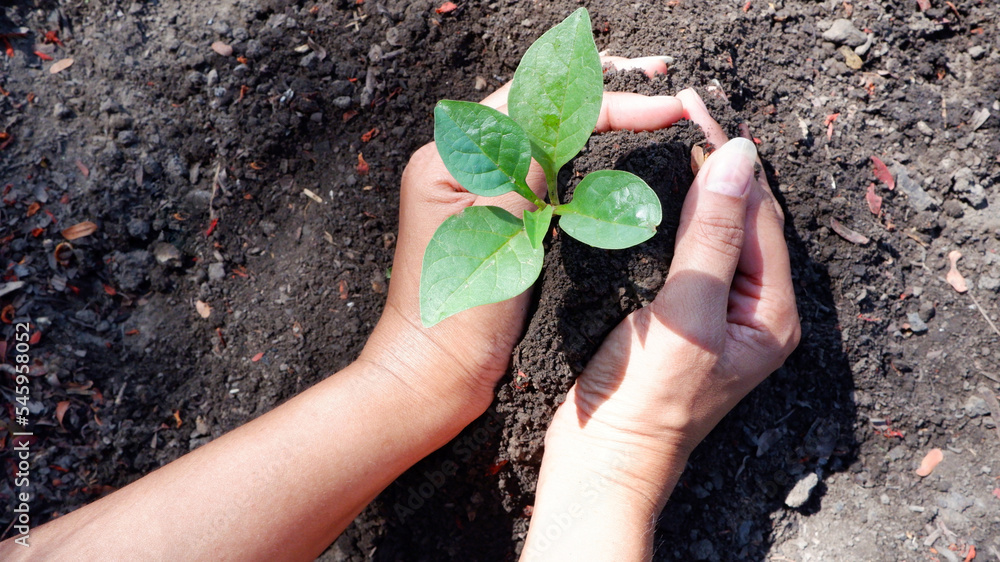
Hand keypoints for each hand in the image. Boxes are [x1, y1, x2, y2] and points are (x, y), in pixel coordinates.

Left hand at [360, 57, 686, 411]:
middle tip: (664, 84)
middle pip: (542, 110)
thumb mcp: (500, 234)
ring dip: (600, 119)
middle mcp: (463, 165)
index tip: (666, 106)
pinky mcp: (502, 221)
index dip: (608, 100)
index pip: (537, 105)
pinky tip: (620, 152)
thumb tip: (574, 114)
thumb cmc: (458, 318)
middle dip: (605, 93)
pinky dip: (588, 159)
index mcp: (450, 158)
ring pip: (549, 138)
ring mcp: (482, 192)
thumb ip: (530, 169)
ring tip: (653, 107)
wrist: (437, 379)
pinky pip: (549, 175)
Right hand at [541, 88, 800, 506]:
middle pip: (744, 219)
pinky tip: (664, 193)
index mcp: (770, 312)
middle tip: (687, 110)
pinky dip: (680, 215)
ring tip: (680, 136)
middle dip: (720, 164)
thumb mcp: (686, 315)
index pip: (759, 216)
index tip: (698, 112)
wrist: (602, 462)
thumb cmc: (648, 403)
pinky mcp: (681, 317)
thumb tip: (736, 156)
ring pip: (717, 232)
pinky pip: (691, 251)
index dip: (731, 160)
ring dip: (702, 185)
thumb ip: (710, 237)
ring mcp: (716, 314)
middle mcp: (752, 310)